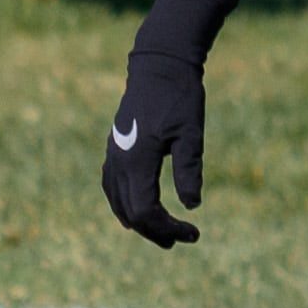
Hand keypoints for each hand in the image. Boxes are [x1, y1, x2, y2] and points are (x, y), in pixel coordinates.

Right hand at [101, 50, 207, 246]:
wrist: (159, 67)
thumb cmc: (180, 98)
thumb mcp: (192, 133)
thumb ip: (188, 169)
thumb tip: (192, 205)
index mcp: (136, 162)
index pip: (146, 211)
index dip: (168, 228)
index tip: (194, 233)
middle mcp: (118, 162)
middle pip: (130, 212)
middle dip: (156, 230)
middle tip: (184, 239)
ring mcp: (113, 155)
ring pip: (118, 201)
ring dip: (140, 221)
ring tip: (163, 234)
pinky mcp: (116, 149)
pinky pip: (113, 186)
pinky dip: (124, 204)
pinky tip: (137, 210)